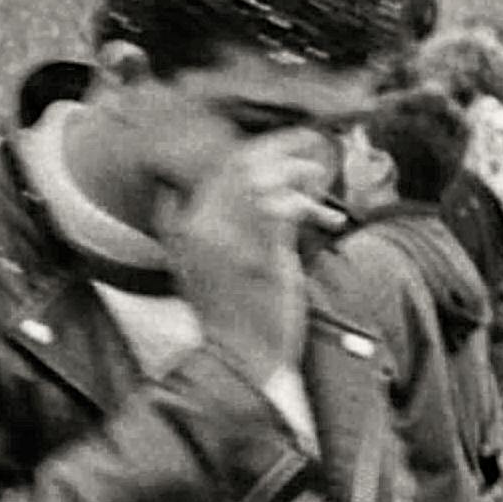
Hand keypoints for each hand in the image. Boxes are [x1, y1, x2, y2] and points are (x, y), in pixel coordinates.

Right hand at [158, 134, 329, 378]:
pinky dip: (306, 203)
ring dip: (294, 170)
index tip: (281, 144)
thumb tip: (181, 193)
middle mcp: (203, 227)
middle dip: (278, 147)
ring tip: (316, 172)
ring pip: (263, 182)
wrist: (235, 360)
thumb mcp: (194, 265)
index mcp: (186, 226)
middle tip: (307, 141)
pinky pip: (283, 211)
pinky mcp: (259, 258)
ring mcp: (230, 241)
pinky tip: (321, 209)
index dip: (253, 151)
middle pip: (240, 166)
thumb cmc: (224, 315)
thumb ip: (190, 226)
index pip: (217, 170)